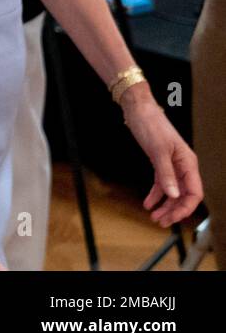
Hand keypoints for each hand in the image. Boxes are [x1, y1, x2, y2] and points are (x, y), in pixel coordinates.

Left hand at [122, 95, 202, 227]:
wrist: (139, 109)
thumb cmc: (151, 126)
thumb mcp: (158, 150)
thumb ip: (166, 174)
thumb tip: (174, 195)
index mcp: (188, 163)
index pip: (194, 192)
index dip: (185, 208)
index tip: (172, 218)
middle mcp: (184, 166)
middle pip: (184, 195)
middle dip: (174, 210)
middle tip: (160, 222)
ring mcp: (172, 165)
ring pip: (173, 191)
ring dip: (165, 205)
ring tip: (154, 217)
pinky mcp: (160, 162)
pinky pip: (162, 183)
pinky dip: (156, 194)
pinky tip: (148, 203)